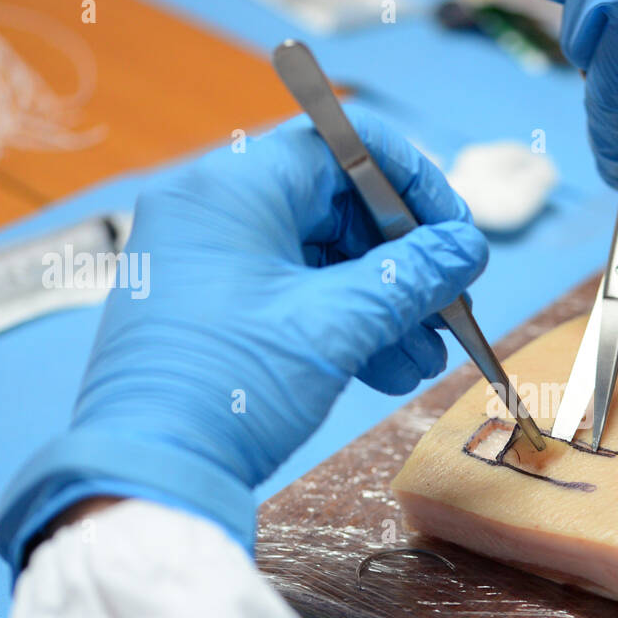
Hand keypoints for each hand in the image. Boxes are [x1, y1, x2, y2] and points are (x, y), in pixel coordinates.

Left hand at [0, 113, 487, 567]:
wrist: (150, 472)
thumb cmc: (228, 386)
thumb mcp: (337, 325)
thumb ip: (411, 276)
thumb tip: (466, 248)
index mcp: (234, 186)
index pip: (346, 145)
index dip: (416, 185)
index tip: (456, 235)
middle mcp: (215, 209)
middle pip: (339, 206)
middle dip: (404, 263)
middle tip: (449, 308)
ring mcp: (209, 259)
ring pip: (322, 259)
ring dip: (383, 304)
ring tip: (424, 358)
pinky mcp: (212, 306)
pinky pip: (294, 294)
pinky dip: (343, 324)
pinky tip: (386, 369)